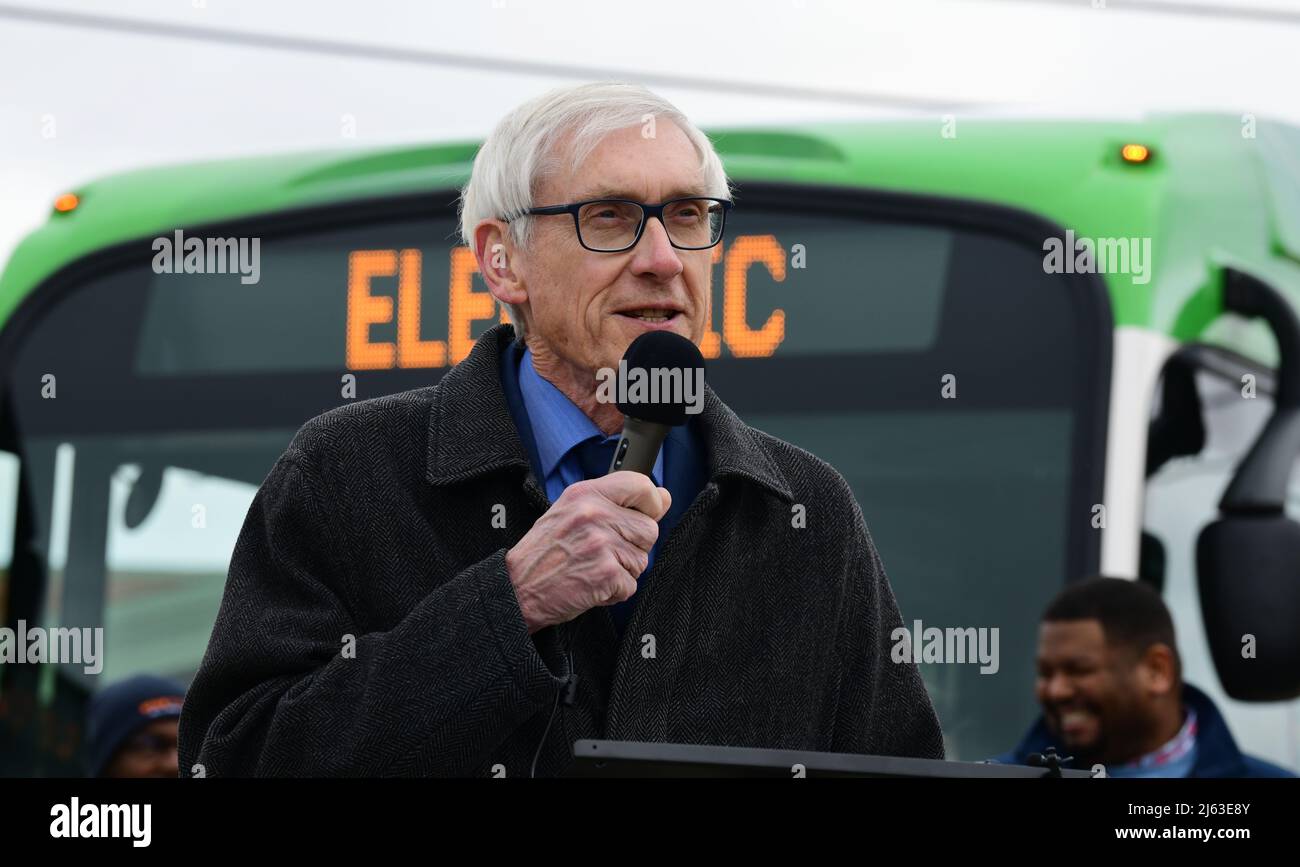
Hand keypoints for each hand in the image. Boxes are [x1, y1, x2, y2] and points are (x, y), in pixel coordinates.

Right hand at [506, 471, 671, 633]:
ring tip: (593, 568)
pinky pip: (631, 584)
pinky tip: (591, 585)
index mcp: (586, 493)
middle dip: (633, 546)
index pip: (641, 484)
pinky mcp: (606, 573)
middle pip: (649, 528)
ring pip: (642, 559)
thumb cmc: (544, 551)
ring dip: (623, 570)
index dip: (651, 502)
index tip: (644, 514)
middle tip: (603, 552)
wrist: (517, 587)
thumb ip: (616, 502)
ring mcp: (602, 544)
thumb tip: (664, 497)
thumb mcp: (571, 511)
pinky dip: (614, 591)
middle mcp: (595, 514)